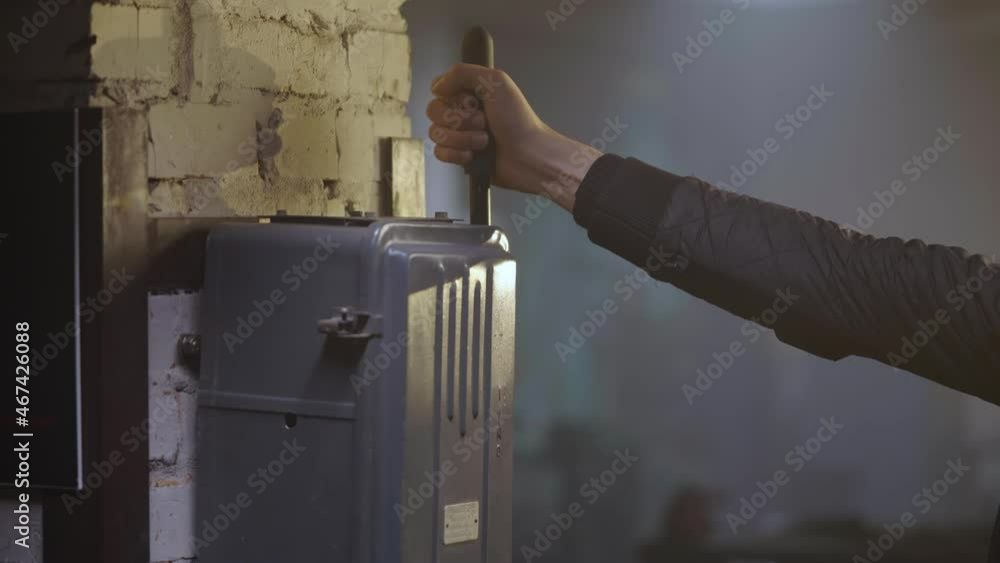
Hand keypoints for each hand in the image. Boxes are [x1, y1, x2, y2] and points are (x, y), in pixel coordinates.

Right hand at [427, 64, 601, 212]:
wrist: (528, 156)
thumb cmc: (519, 120)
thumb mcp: (496, 82)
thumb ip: (462, 73)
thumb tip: (437, 86)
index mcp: (471, 92)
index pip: (440, 88)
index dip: (452, 96)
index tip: (472, 100)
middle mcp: (463, 112)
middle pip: (434, 111)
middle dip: (459, 119)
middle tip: (483, 122)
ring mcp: (461, 135)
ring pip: (436, 133)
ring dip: (461, 138)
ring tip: (484, 141)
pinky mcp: (460, 156)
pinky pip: (440, 153)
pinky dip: (457, 154)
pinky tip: (474, 155)